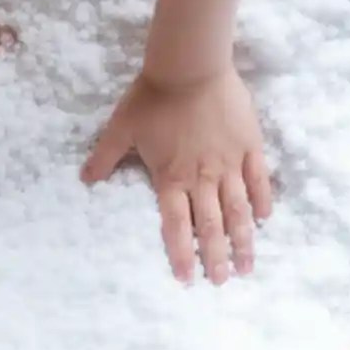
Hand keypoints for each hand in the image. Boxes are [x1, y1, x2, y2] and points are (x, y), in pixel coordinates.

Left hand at [81, 65, 272, 284]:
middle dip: (216, 257)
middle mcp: (202, 177)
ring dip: (243, 240)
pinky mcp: (250, 145)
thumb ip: (104, 157)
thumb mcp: (121, 127)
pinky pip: (259, 180)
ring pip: (238, 210)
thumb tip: (85, 179)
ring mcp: (229, 163)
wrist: (190, 67)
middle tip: (222, 282)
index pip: (175, 225)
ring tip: (248, 265)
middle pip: (211, 226)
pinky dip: (262, 200)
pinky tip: (265, 218)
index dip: (180, 253)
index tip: (187, 279)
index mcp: (170, 177)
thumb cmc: (153, 96)